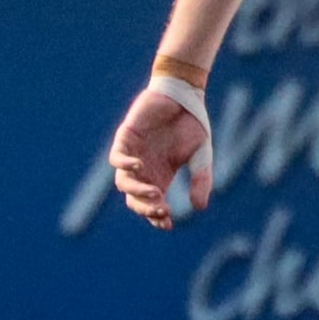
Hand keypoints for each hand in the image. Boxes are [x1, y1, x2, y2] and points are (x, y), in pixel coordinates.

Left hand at [110, 84, 212, 228]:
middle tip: (161, 212)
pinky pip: (116, 157)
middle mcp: (144, 169)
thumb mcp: (202, 156)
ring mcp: (133, 154)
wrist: (184, 95)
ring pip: (124, 182)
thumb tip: (199, 208)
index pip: (152, 204)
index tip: (168, 224)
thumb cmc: (193, 124)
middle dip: (146, 209)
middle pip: (134, 198)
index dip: (157, 217)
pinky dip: (124, 165)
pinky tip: (139, 166)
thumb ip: (201, 180)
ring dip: (137, 191)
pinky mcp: (126, 138)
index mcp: (160, 176)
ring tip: (154, 193)